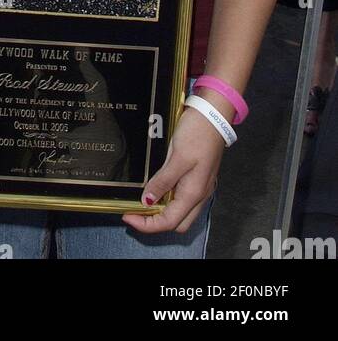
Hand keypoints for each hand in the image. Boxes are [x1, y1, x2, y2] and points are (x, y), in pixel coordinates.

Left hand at [122, 105, 224, 234]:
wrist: (214, 115)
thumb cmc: (198, 133)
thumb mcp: (177, 156)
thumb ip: (163, 181)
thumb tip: (147, 201)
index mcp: (194, 193)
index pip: (169, 222)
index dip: (148, 225)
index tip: (128, 217)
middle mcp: (199, 194)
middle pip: (177, 223)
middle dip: (154, 223)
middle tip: (134, 211)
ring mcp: (200, 187)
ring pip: (180, 212)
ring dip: (161, 212)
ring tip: (141, 202)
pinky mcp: (197, 177)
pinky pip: (182, 197)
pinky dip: (168, 199)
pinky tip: (156, 188)